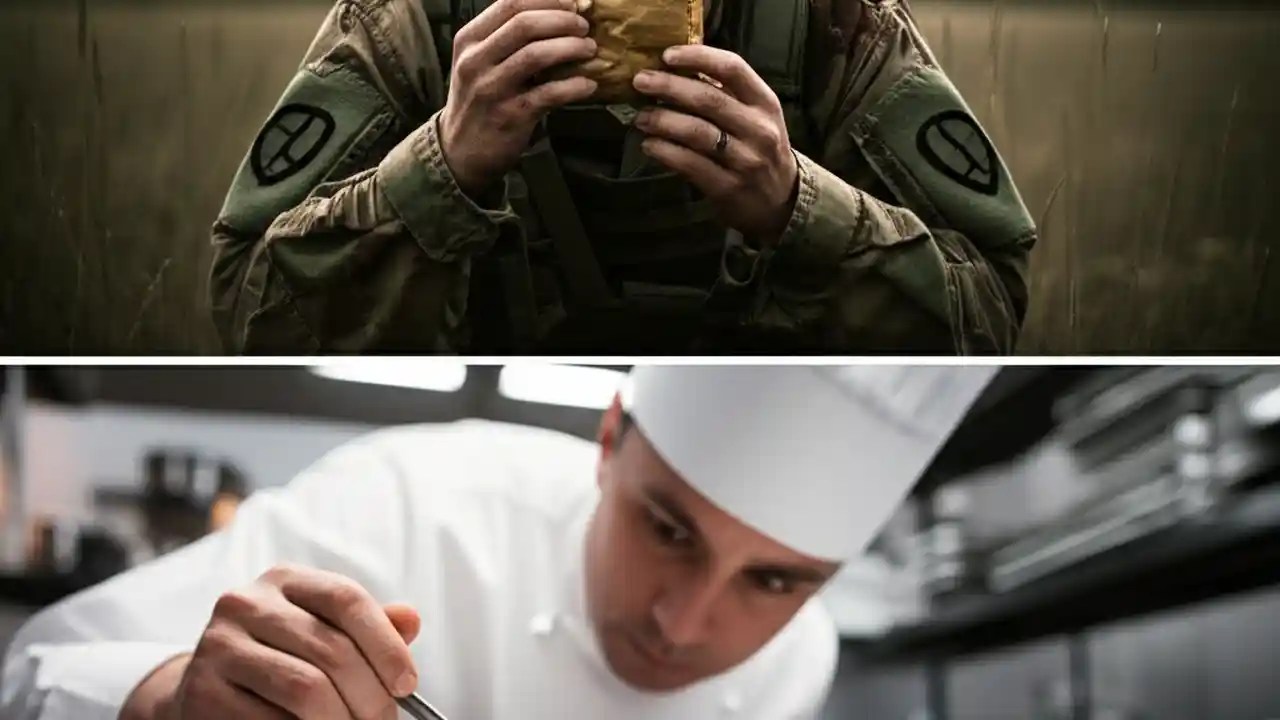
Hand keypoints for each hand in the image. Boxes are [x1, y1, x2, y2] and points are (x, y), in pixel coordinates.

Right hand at [123, 565, 420, 719]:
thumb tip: (410, 619)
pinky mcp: (203, 692)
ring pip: (305, 689)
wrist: (209, 689)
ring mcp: (219, 647)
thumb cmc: (281, 657)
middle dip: (370, 696)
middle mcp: (247, 603)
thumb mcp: (322, 630)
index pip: (346, 599)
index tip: (407, 683)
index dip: (385, 643)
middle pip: (331, 650)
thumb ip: (368, 625)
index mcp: (285, 580)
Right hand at [440, 0, 598, 196]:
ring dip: (571, 47)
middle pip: (525, 24)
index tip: (573, 2)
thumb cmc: (477, 99)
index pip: (510, 2)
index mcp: (469, 39)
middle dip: (563, 20)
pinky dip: (575, 86)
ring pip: (537, 55)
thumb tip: (555, 13)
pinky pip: (549, 94)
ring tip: (589, 49)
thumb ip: (506, 37)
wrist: (459, 150)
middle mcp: (476, 60)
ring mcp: (492, 89)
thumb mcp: (479, 60)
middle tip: (584, 27)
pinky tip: (588, 85)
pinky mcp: (510, 116)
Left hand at [632, 46, 799, 246]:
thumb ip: (726, 93)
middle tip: (640, 82)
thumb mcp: (756, 115)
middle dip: (669, 87)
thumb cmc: (760, 148)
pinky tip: (649, 145)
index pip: (733, 68)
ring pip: (697, 132)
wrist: (781, 200)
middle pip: (709, 99)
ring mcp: (745, 160)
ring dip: (662, 121)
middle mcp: (759, 129)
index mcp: (765, 102)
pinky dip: (665, 152)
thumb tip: (678, 70)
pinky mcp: (728, 188)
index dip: (698, 57)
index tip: (667, 56)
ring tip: (641, 117)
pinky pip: (690, 164)